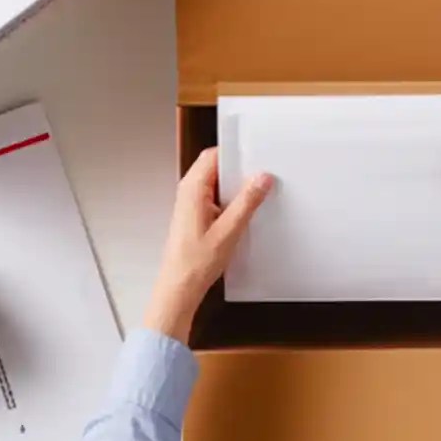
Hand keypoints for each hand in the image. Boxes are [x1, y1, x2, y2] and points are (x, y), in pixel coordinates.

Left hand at [145, 148, 273, 342]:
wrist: (180, 287)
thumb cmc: (194, 263)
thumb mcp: (229, 230)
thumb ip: (247, 201)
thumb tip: (261, 179)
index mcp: (192, 189)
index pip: (214, 155)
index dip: (235, 152)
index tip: (255, 155)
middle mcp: (188, 192)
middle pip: (216, 167)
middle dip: (239, 171)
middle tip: (260, 177)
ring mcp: (191, 204)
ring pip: (217, 183)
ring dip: (235, 188)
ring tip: (254, 197)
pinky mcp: (196, 215)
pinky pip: (216, 198)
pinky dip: (230, 201)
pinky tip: (243, 213)